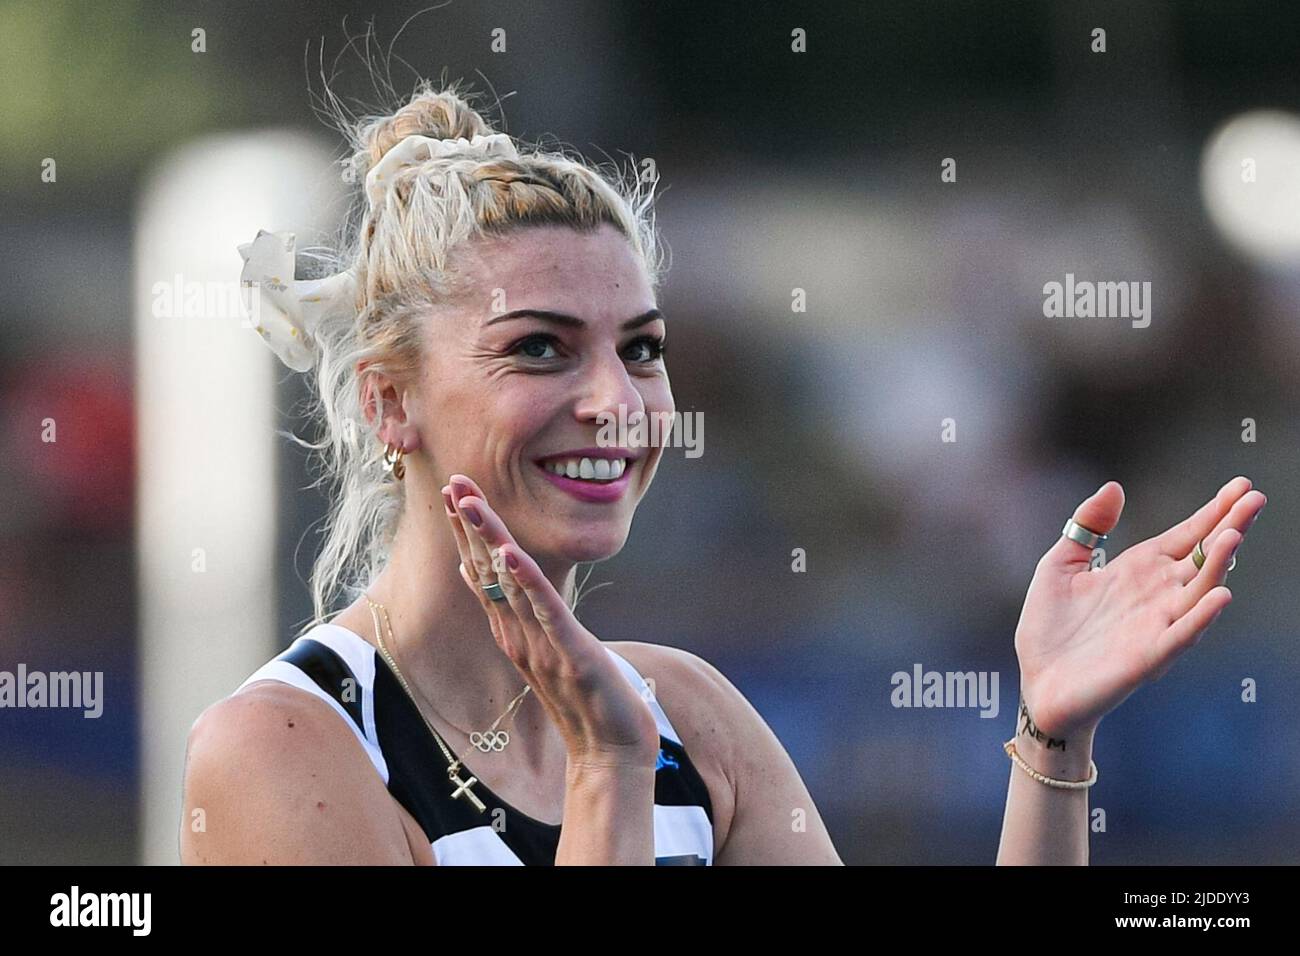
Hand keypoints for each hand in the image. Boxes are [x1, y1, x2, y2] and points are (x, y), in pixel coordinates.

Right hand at [441, 474, 660, 768]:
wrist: (609, 753)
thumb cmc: (583, 701)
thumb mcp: (542, 650)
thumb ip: (513, 614)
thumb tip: (481, 577)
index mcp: (513, 632)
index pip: (483, 573)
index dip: (468, 533)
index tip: (453, 492)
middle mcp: (519, 636)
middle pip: (487, 572)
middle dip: (470, 526)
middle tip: (451, 483)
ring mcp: (541, 645)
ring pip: (509, 586)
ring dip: (491, 541)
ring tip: (472, 504)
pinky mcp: (570, 654)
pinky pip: (545, 613)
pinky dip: (528, 582)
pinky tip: (513, 554)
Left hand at [1014, 476, 1265, 741]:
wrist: (1038, 683)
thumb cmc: (1050, 628)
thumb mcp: (1059, 565)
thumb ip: (1087, 527)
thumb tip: (1115, 487)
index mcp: (1138, 570)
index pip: (1186, 535)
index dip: (1213, 511)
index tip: (1241, 485)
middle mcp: (1156, 594)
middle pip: (1202, 556)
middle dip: (1230, 527)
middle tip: (1255, 498)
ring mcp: (1156, 625)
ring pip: (1198, 591)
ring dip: (1217, 565)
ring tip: (1233, 535)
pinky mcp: (1147, 657)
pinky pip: (1181, 635)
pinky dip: (1201, 617)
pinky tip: (1219, 596)